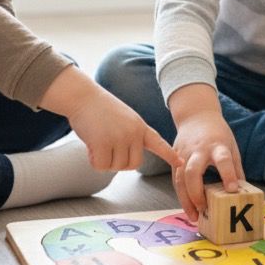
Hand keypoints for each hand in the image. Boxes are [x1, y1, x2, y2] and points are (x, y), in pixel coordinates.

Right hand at [65, 85, 181, 172]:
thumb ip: (132, 136)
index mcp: (140, 126)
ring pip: (116, 167)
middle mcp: (133, 132)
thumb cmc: (100, 109)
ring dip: (104, 160)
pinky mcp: (103, 143)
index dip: (169, 155)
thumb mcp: (125, 119)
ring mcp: (119, 137)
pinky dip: (94, 161)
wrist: (83, 96)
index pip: (159, 143)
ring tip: (98, 141)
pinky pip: (101, 166)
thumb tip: (130, 160)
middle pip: (133, 164)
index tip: (181, 163)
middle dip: (119, 162)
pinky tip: (91, 145)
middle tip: (107, 148)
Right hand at [171, 112, 244, 220]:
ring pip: (180, 179)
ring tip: (194, 217)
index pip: (223, 160)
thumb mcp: (231, 146)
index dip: (228, 174)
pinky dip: (181, 195)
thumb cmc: (217, 134)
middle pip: (193, 172)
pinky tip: (188, 208)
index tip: (232, 190)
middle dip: (197, 193)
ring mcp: (184, 154)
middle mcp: (198, 150)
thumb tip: (241, 192)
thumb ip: (235, 168)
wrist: (196, 116)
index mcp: (217, 145)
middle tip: (204, 209)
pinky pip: (176, 180)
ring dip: (186, 200)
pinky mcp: (175, 159)